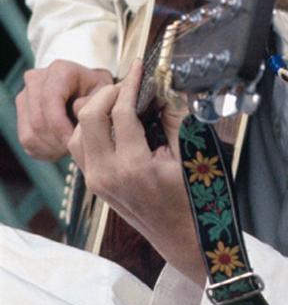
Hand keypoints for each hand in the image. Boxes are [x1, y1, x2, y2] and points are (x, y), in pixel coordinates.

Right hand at [16, 59, 112, 159]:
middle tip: (76, 149)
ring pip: (30, 134)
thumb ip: (95, 102)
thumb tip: (77, 111)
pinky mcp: (20, 114)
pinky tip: (61, 148)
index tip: (74, 142)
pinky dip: (44, 151)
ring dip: (51, 148)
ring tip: (70, 148)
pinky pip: (27, 141)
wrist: (88, 91)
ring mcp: (25, 97)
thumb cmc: (100, 92)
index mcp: (59, 70)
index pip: (50, 100)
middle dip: (57, 141)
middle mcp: (36, 79)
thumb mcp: (105, 94)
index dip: (60, 126)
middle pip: (38, 121)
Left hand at [68, 60, 204, 283]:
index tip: (139, 67)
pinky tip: (112, 122)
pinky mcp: (95, 184)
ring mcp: (97, 181)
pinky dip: (90, 129)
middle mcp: (107, 174)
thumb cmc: (192, 199)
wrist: (182, 237)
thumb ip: (175, 118)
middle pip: (88, 117)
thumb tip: (163, 89)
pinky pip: (80, 148)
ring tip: (120, 101)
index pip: (121, 112)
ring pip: (77, 132)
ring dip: (95, 111)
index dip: (131, 83)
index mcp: (134, 167)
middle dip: (108, 93)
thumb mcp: (190, 154)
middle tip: (129, 83)